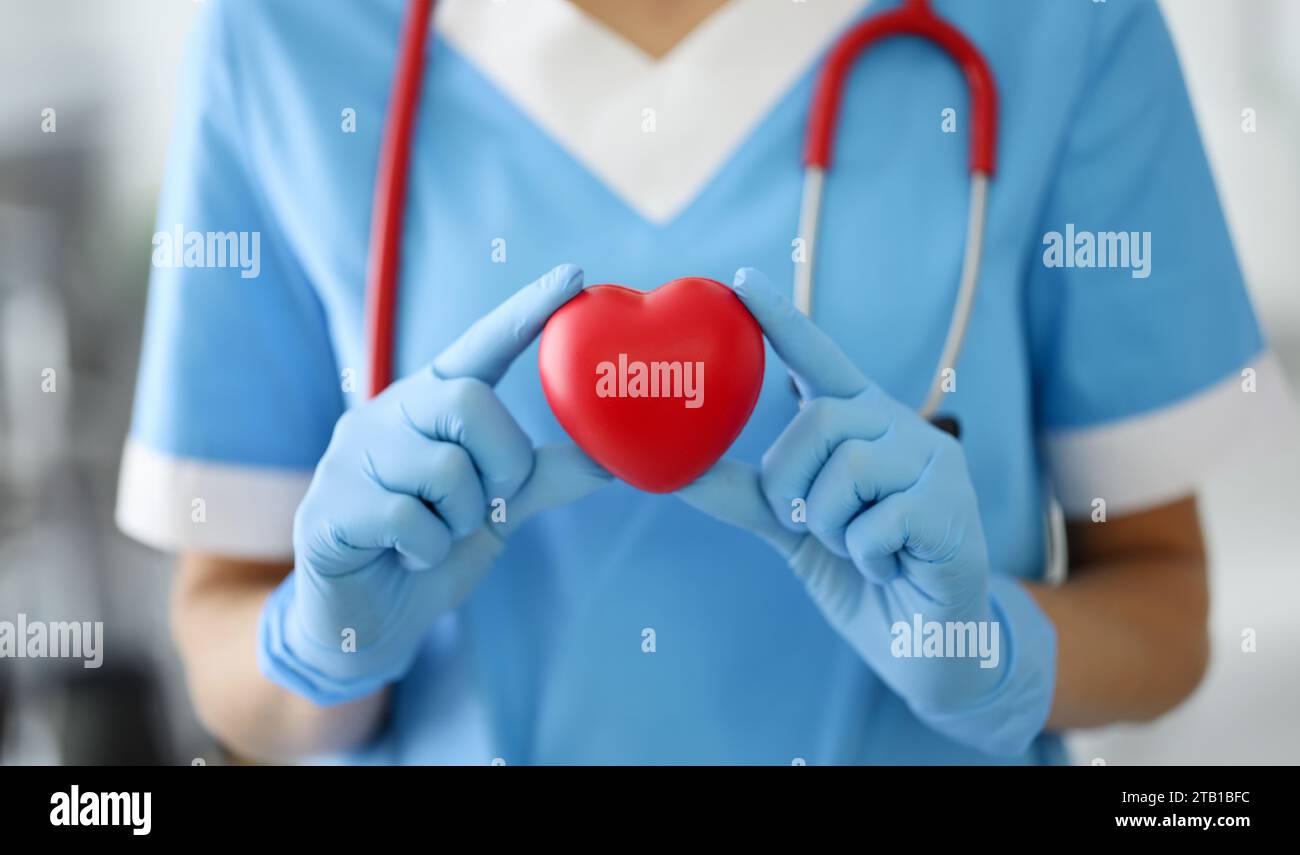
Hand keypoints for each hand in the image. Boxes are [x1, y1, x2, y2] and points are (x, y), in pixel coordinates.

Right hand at [259, 265, 609, 704]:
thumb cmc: (429, 550)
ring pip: (442, 467)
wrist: (367, 622)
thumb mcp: (494, 512)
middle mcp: (386, 415)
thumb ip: (540, 478)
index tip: (575, 276)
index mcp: (429, 406)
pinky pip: (408, 518)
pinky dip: (428, 550)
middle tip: (490, 501)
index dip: (526, 312)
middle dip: (501, 459)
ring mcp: (350, 456)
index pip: (480, 346)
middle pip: (467, 400)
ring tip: (438, 535)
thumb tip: (610, 458)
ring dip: (462, 518)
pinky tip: (406, 556)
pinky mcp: (328, 505)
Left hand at [677, 268, 1054, 754]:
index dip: (782, 319)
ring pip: (847, 470)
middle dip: (793, 482)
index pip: (818, 359)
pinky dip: (864, 556)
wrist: (927, 645)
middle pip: (819, 419)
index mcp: (863, 425)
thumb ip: (747, 494)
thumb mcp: (795, 530)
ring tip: (862, 547)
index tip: (740, 278)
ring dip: (832, 526)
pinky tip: (891, 566)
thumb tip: (674, 469)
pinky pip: (876, 522)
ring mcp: (937, 464)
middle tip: (813, 526)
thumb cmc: (862, 574)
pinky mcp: (954, 509)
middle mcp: (902, 429)